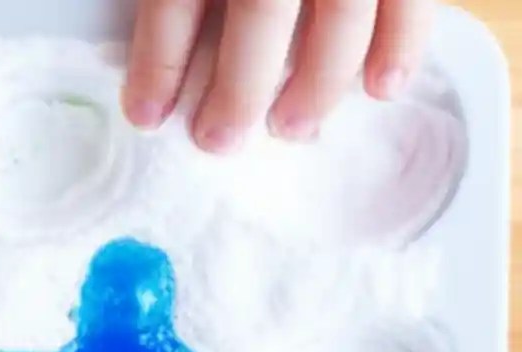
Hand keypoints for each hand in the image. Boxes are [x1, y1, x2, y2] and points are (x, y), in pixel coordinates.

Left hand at [121, 0, 433, 152]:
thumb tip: (163, 40)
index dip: (158, 60)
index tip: (147, 114)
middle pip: (259, 8)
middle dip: (238, 89)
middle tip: (218, 140)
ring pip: (339, 14)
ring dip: (315, 84)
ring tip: (288, 127)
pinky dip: (402, 45)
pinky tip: (379, 88)